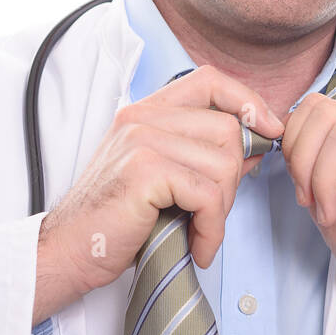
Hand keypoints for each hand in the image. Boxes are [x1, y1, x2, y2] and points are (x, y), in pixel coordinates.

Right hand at [32, 66, 283, 325]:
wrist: (65, 254)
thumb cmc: (116, 222)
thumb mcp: (161, 176)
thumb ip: (202, 152)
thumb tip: (261, 140)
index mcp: (146, 112)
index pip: (210, 80)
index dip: (247, 101)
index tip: (270, 130)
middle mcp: (142, 118)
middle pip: (227, 130)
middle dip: (234, 178)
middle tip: (211, 213)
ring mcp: (142, 141)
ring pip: (224, 164)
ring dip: (222, 209)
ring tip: (200, 232)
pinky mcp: (145, 172)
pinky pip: (209, 195)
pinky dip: (212, 228)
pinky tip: (197, 247)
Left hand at [281, 94, 335, 334]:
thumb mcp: (328, 207)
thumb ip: (310, 172)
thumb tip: (284, 141)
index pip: (318, 106)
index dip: (294, 143)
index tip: (298, 189)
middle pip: (328, 112)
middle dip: (303, 159)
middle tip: (308, 203)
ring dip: (325, 180)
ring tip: (331, 215)